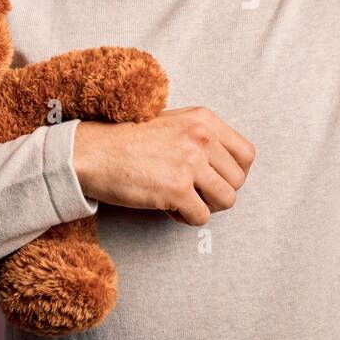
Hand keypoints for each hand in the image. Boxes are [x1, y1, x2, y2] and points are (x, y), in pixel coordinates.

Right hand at [72, 107, 255, 225]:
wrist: (92, 152)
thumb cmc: (127, 140)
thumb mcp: (172, 124)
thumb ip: (201, 138)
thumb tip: (225, 167)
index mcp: (204, 119)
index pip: (247, 154)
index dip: (235, 173)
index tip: (217, 180)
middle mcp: (202, 138)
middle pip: (238, 180)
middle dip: (218, 192)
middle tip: (195, 193)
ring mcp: (190, 163)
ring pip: (226, 200)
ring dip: (205, 206)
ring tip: (182, 201)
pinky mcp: (176, 189)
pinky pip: (201, 217)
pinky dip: (186, 219)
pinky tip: (168, 208)